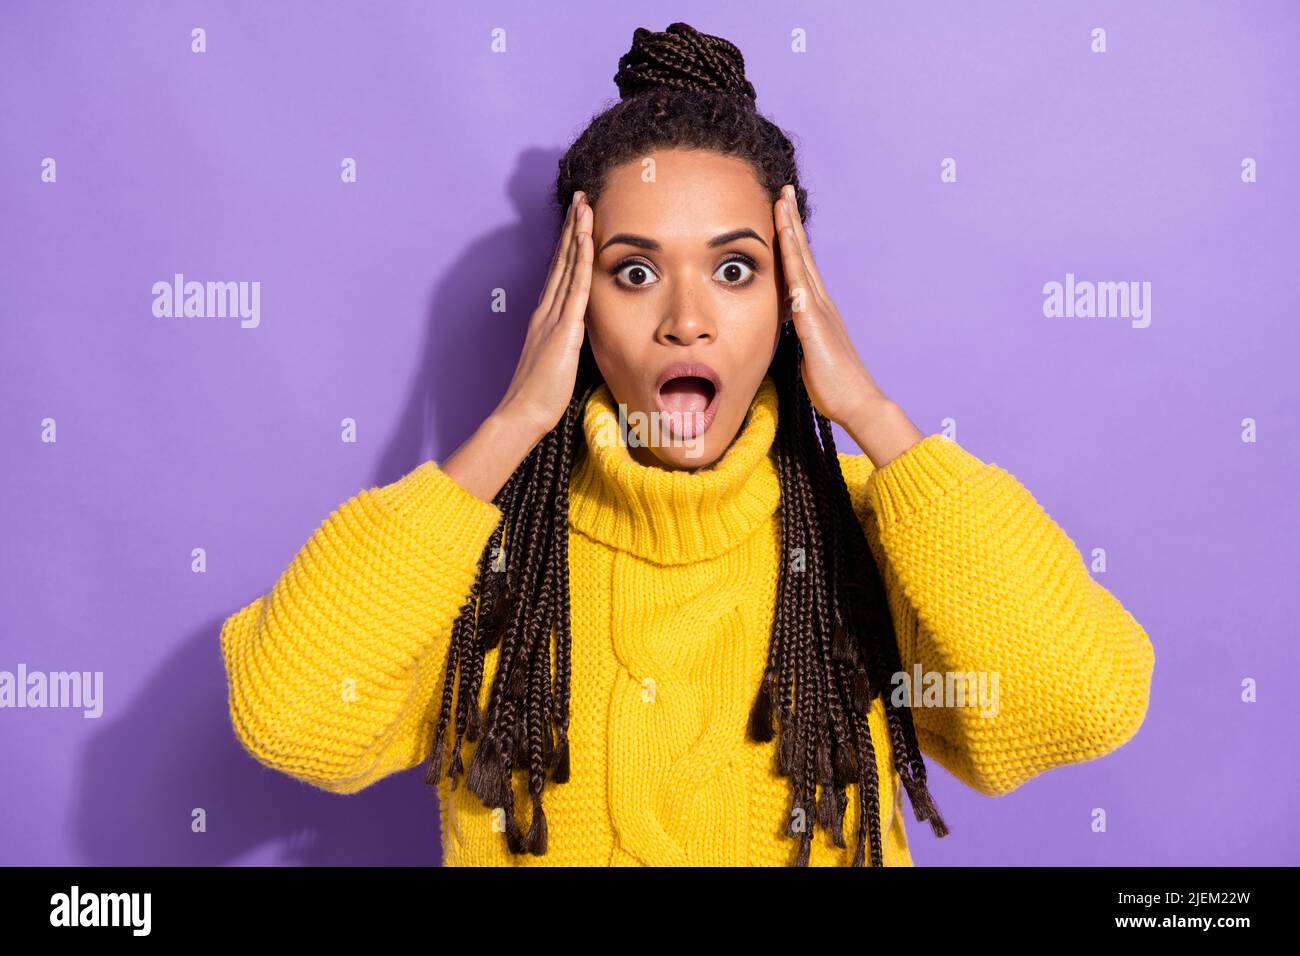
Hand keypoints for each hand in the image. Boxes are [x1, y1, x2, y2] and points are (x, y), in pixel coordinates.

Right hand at [496, 191, 593, 440]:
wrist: (523, 413)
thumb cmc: (540, 397)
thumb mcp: (557, 362)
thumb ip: (565, 344)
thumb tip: (578, 338)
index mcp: (545, 318)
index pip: (560, 273)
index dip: (568, 246)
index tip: (577, 222)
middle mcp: (546, 311)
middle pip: (561, 261)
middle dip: (572, 228)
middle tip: (580, 199)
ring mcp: (553, 317)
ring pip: (568, 266)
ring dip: (577, 234)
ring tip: (585, 206)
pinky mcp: (563, 328)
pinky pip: (575, 287)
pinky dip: (581, 261)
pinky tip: (586, 239)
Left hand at [775, 185, 922, 464]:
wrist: (857, 402)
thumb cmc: (832, 382)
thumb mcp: (809, 348)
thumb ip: (801, 328)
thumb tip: (790, 318)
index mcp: (816, 307)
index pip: (800, 263)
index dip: (790, 235)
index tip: (781, 208)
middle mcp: (821, 303)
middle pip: (803, 254)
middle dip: (792, 221)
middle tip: (784, 191)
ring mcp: (821, 315)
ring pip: (803, 268)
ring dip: (793, 237)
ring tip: (784, 208)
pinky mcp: (817, 333)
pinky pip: (804, 301)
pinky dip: (796, 277)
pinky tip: (788, 259)